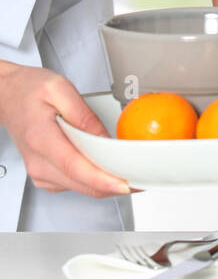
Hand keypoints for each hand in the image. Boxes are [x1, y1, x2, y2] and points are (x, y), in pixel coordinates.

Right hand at [0, 61, 130, 197]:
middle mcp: (39, 162)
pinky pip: (75, 185)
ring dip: (106, 183)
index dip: (104, 180)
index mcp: (42, 139)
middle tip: (142, 178)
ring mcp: (40, 173)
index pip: (77, 168)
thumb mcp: (59, 89)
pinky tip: (103, 166)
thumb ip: (84, 115)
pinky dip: (93, 179)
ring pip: (82, 189)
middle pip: (84, 184)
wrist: (7, 96)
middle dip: (116, 185)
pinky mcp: (45, 177)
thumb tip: (105, 138)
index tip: (127, 184)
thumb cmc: (29, 90)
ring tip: (126, 169)